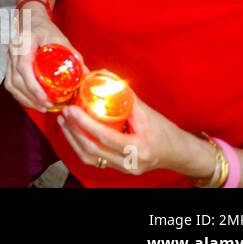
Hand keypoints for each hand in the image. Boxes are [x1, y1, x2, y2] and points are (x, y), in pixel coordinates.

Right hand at [4, 9, 85, 113]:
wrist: (31, 21)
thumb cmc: (46, 30)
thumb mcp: (60, 38)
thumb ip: (72, 54)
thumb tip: (86, 73)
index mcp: (24, 43)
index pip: (23, 66)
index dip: (32, 85)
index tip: (45, 98)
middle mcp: (13, 52)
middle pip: (16, 79)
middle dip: (31, 96)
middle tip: (47, 106)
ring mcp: (9, 59)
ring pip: (11, 84)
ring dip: (25, 98)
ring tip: (41, 107)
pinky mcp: (9, 65)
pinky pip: (10, 83)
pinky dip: (20, 95)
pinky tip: (32, 102)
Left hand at [54, 91, 204, 178]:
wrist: (178, 152)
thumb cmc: (165, 131)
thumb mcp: (147, 112)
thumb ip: (124, 95)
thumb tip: (101, 75)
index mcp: (138, 148)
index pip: (105, 137)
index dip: (84, 123)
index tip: (71, 109)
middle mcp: (130, 162)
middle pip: (93, 150)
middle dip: (73, 130)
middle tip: (64, 112)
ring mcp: (123, 169)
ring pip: (90, 158)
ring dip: (72, 139)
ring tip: (64, 121)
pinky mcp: (118, 169)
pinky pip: (94, 160)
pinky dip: (80, 146)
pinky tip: (73, 133)